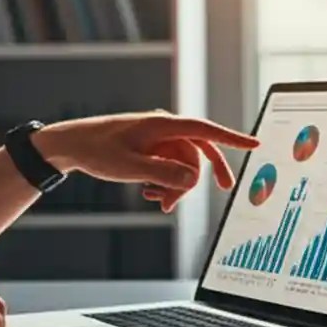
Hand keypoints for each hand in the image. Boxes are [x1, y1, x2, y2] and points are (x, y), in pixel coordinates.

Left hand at [33, 111, 259, 211]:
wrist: (71, 145)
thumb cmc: (97, 150)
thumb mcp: (130, 167)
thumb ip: (164, 173)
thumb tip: (194, 178)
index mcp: (163, 125)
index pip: (205, 130)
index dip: (232, 138)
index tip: (254, 144)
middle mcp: (165, 129)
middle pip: (197, 155)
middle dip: (193, 181)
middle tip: (197, 199)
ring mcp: (158, 139)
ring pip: (184, 165)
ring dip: (176, 186)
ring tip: (156, 201)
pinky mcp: (151, 149)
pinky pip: (170, 167)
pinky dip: (165, 183)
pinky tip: (150, 194)